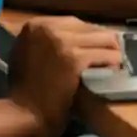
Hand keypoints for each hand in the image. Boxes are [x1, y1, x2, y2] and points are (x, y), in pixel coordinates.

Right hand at [8, 17, 122, 136]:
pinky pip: (108, 55)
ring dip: (112, 52)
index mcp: (36, 25)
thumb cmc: (25, 89)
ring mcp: (61, 42)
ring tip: (113, 64)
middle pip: (91, 28)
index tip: (96, 46)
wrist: (23, 113)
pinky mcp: (74, 59)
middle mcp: (47, 29)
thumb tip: (80, 35)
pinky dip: (114, 63)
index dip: (90, 36)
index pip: (75, 22)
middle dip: (103, 42)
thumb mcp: (30, 53)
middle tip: (111, 55)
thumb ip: (49, 40)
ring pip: (105, 38)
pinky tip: (113, 71)